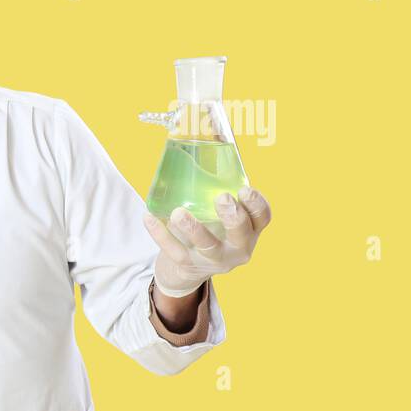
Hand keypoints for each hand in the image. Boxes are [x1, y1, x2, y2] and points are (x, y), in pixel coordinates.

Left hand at [141, 186, 271, 297]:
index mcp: (249, 229)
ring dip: (193, 228)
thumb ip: (217, 189)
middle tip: (221, 198)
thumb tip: (200, 142)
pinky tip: (149, 218)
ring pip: (207, 245)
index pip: (262, 217)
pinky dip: (160, 234)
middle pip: (240, 232)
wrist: (191, 267)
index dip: (256, 204)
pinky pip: (174, 250)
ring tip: (178, 212)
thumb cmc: (210, 229)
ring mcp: (214, 259)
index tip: (244, 189)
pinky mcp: (189, 265)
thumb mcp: (221, 215)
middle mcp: (237, 247)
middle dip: (232, 216)